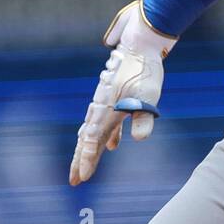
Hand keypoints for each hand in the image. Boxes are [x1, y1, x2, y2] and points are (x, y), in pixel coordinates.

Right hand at [69, 1, 177, 185]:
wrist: (141, 43)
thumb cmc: (145, 69)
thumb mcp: (149, 94)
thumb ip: (144, 117)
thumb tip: (139, 139)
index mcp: (107, 109)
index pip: (92, 140)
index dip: (87, 159)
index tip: (82, 178)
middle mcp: (101, 106)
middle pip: (87, 138)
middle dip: (80, 160)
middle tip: (74, 180)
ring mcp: (106, 101)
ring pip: (93, 130)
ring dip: (89, 149)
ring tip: (85, 168)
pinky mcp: (114, 97)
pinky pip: (106, 121)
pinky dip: (107, 135)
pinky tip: (113, 146)